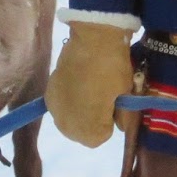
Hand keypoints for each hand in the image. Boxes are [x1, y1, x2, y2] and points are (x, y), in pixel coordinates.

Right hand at [44, 19, 138, 147]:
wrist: (93, 38)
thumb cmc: (113, 69)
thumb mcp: (126, 96)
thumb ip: (124, 117)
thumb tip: (120, 125)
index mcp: (87, 128)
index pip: (99, 138)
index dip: (108, 123)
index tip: (114, 106)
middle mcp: (66, 123)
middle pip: (80, 133)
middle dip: (92, 121)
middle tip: (103, 99)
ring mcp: (55, 107)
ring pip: (69, 120)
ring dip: (79, 112)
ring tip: (90, 91)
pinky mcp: (49, 91)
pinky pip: (60, 106)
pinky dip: (69, 100)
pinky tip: (78, 85)